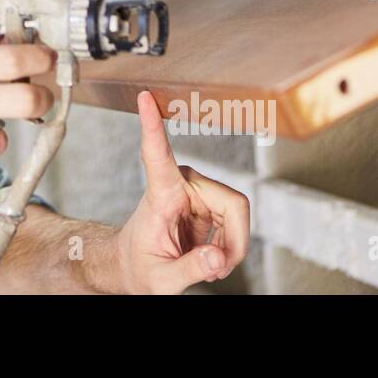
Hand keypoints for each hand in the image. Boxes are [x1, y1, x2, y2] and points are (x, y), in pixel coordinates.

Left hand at [112, 90, 249, 293]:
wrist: (136, 268)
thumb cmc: (140, 267)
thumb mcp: (161, 280)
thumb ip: (191, 269)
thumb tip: (219, 257)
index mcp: (160, 193)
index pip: (155, 154)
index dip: (151, 125)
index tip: (144, 97)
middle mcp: (181, 182)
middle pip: (233, 203)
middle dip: (234, 243)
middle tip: (216, 269)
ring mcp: (198, 190)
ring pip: (240, 214)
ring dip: (232, 247)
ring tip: (209, 264)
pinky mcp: (210, 201)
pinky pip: (239, 221)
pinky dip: (231, 246)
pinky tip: (212, 254)